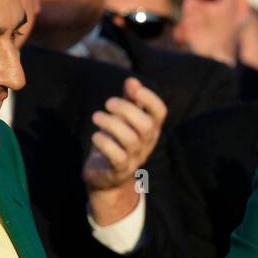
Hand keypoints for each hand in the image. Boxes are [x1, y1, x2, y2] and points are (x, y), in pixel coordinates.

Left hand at [84, 77, 166, 225]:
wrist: (105, 177)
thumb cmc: (115, 142)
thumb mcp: (123, 120)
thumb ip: (129, 100)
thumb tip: (132, 80)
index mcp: (150, 129)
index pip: (160, 113)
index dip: (150, 99)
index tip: (133, 90)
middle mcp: (146, 144)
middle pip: (145, 125)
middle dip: (125, 109)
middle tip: (108, 104)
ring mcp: (135, 159)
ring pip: (130, 139)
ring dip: (111, 123)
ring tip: (96, 116)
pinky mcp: (119, 170)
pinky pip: (117, 156)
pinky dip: (104, 142)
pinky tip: (96, 136)